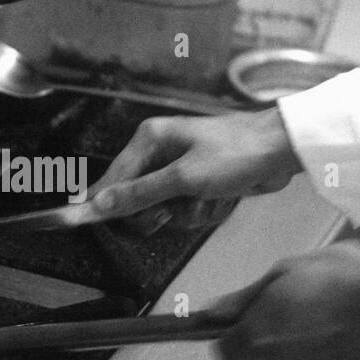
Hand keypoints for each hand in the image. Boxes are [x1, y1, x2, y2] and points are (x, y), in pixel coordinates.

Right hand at [89, 110, 303, 220]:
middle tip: (171, 212)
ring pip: (165, 209)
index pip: (112, 178)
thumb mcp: (184, 178)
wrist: (283, 150)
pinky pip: (187, 209)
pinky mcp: (200, 182)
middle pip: (137, 199)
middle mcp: (160, 151)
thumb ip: (139, 194)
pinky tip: (223, 199)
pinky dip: (205, 211)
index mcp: (150, 139)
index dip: (98, 201)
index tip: (76, 220)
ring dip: (188, 213)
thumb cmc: (235, 154)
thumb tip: (99, 205)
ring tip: (210, 200)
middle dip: (159, 211)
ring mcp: (181, 168)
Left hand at [212, 241, 359, 359]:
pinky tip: (346, 326)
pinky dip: (327, 349)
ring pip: (291, 359)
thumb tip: (213, 313)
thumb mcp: (288, 270)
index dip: (232, 334)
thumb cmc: (339, 277)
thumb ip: (247, 296)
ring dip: (301, 340)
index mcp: (258, 334)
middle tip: (297, 301)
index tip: (249, 316)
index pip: (224, 352)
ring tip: (328, 310)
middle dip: (272, 332)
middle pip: (261, 354)